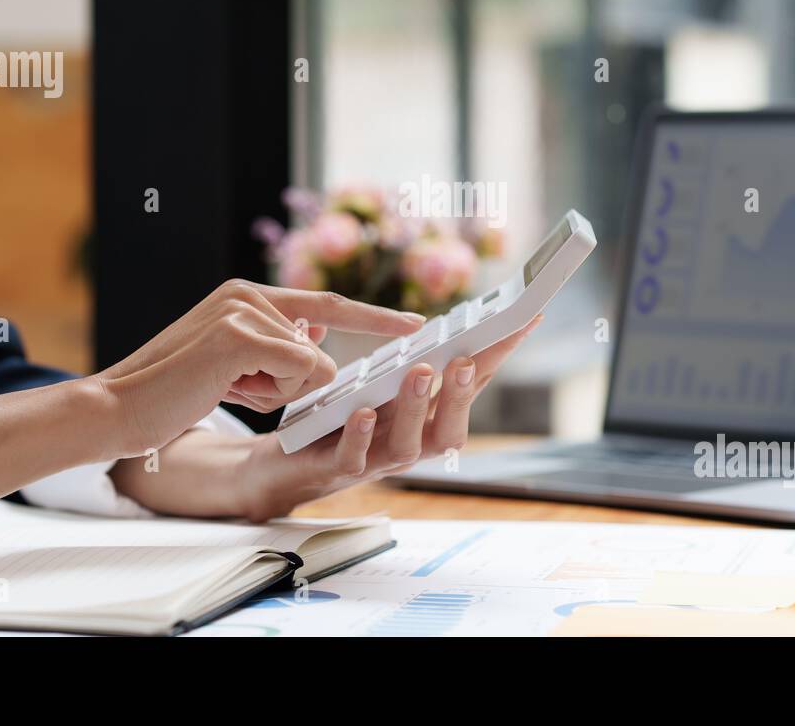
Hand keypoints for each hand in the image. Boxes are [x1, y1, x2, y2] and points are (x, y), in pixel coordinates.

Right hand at [98, 279, 424, 456]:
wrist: (117, 408)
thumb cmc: (175, 392)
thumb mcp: (236, 366)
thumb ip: (277, 347)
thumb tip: (316, 339)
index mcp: (249, 296)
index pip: (328, 304)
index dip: (375, 317)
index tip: (417, 324)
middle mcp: (249, 294)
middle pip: (322, 348)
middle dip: (290, 386)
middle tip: (233, 386)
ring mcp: (245, 310)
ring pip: (312, 367)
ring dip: (274, 394)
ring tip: (222, 386)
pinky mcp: (241, 335)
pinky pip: (299, 373)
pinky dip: (270, 394)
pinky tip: (225, 387)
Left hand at [109, 315, 542, 520]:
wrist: (273, 463)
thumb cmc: (329, 418)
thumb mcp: (368, 379)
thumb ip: (393, 357)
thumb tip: (420, 323)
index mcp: (418, 415)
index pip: (467, 385)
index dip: (495, 357)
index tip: (521, 322)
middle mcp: (405, 442)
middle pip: (451, 427)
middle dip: (462, 392)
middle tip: (464, 356)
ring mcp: (373, 462)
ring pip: (410, 446)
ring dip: (419, 409)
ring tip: (422, 372)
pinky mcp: (334, 473)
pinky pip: (353, 460)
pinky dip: (361, 436)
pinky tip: (363, 410)